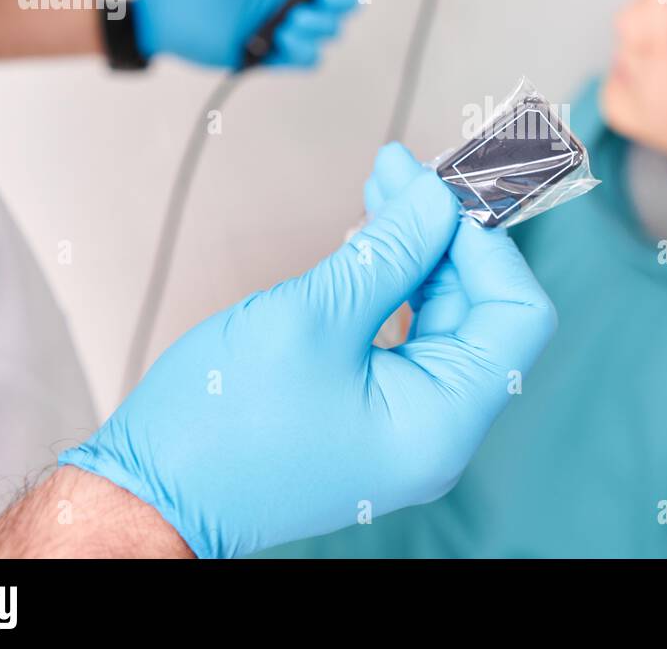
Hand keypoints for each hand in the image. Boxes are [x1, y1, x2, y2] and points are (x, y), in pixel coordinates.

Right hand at [59, 143, 555, 558]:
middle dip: (445, 233)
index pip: (517, 316)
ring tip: (383, 188)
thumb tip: (438, 198)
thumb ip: (391, 250)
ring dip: (418, 251)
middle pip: (482, 311)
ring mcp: (405, 423)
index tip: (442, 192)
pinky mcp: (372, 412)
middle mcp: (438, 429)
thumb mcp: (314, 315)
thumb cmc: (219, 424)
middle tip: (402, 171)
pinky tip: (369, 241)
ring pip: (442, 318)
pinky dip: (395, 285)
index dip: (487, 244)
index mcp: (442, 421)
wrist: (148, 494)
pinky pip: (406, 338)